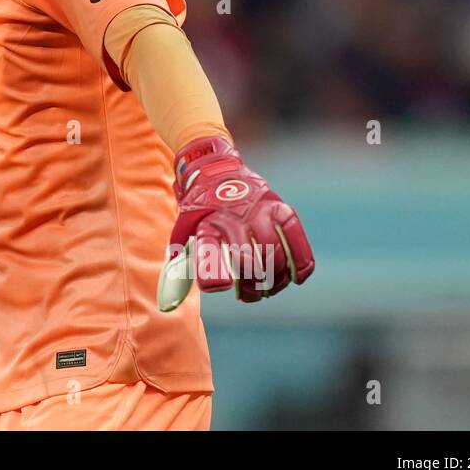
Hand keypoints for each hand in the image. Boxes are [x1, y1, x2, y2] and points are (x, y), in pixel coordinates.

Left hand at [158, 135, 314, 311]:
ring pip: (274, 253)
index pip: (211, 252)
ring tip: (269, 290)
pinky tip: (296, 278)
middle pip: (249, 261)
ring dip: (275, 280)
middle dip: (254, 286)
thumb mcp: (184, 227)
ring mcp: (258, 210)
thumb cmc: (200, 207)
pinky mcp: (278, 206)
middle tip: (251, 295)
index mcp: (207, 224)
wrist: (215, 169)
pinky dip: (300, 261)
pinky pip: (293, 236)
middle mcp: (234, 217)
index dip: (216, 275)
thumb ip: (180, 259)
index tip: (224, 288)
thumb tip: (169, 299)